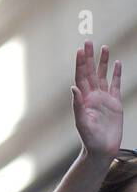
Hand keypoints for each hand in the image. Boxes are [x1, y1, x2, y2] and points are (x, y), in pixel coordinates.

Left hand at [73, 40, 121, 158]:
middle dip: (89, 57)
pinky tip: (117, 63)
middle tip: (88, 42)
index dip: (80, 63)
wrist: (102, 149)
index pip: (80, 77)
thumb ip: (77, 105)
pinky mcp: (115, 102)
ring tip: (104, 47)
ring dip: (103, 62)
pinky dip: (116, 73)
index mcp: (83, 99)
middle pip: (90, 72)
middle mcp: (92, 96)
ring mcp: (103, 98)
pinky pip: (115, 84)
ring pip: (102, 75)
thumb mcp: (82, 122)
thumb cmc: (89, 139)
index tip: (80, 50)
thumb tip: (74, 87)